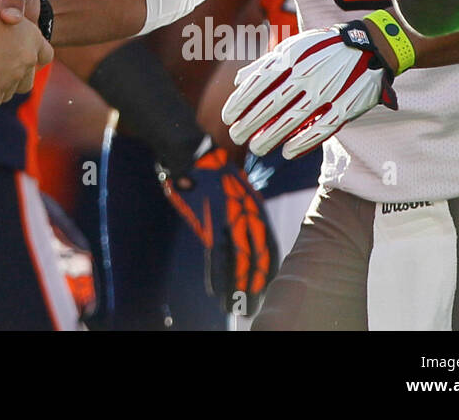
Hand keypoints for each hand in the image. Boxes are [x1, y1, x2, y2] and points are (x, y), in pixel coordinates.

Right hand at [160, 145, 276, 315]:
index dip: (266, 267)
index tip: (264, 284)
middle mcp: (247, 215)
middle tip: (252, 303)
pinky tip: (219, 291)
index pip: (266, 244)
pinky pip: (217, 255)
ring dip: (238, 285)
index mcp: (253, 206)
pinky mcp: (209, 222)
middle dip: (255, 282)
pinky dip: (219, 275)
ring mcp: (229, 219)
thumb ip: (243, 204)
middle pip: (256, 256)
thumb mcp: (235, 184)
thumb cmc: (211, 166)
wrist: (192, 153)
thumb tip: (243, 223)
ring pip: (239, 260)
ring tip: (238, 305)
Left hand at [220, 25, 395, 158]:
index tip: (227, 117)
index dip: (240, 102)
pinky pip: (321, 128)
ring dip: (272, 136)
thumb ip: (266, 64)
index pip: (258, 83)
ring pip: (293, 119)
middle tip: (235, 137)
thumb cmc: (320, 48)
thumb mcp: (292, 47)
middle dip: (250, 123)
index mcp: (291, 58)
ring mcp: (327, 91)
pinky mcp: (345, 105)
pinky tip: (287, 152)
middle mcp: (306, 74)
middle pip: (272, 104)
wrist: (366, 46)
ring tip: (256, 148)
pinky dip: (303, 142)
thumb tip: (239, 81)